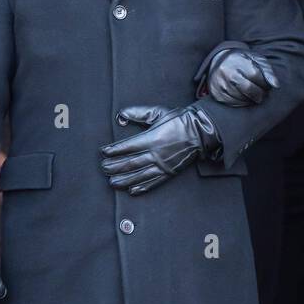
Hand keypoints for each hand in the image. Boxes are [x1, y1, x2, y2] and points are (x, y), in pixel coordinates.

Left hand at [100, 103, 222, 193]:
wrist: (200, 131)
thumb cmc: (179, 120)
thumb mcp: (158, 112)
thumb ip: (138, 113)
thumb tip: (121, 115)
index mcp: (151, 138)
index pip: (127, 147)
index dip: (114, 150)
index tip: (104, 152)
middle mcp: (155, 154)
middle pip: (130, 163)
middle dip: (115, 167)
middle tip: (104, 168)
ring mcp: (163, 165)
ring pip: (139, 175)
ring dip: (124, 180)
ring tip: (112, 182)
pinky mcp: (170, 172)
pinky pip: (154, 182)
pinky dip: (142, 187)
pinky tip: (132, 190)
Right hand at [206, 48, 278, 105]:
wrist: (220, 62)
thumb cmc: (243, 61)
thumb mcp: (256, 60)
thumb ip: (268, 71)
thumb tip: (276, 86)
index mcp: (238, 62)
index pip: (256, 76)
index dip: (264, 83)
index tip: (266, 84)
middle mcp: (227, 72)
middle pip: (249, 89)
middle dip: (260, 94)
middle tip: (262, 93)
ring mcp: (221, 84)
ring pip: (242, 99)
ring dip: (251, 100)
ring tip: (253, 94)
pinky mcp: (217, 94)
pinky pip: (233, 104)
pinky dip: (242, 103)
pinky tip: (244, 97)